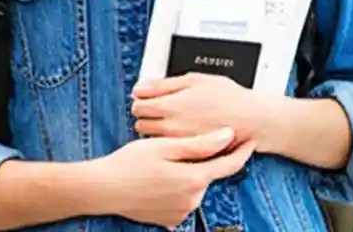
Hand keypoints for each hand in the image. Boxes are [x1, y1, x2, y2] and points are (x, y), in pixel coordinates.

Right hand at [91, 127, 254, 228]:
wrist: (103, 189)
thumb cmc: (129, 164)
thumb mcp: (165, 146)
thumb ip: (199, 144)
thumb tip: (227, 135)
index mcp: (194, 179)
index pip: (228, 164)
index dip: (241, 150)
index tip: (249, 139)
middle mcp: (192, 199)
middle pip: (207, 174)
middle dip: (201, 160)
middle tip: (178, 146)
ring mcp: (181, 211)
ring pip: (193, 187)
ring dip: (186, 174)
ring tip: (160, 164)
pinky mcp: (169, 218)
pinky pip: (180, 200)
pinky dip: (175, 188)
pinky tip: (157, 179)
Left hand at [131, 73, 280, 147]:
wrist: (253, 120)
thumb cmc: (229, 97)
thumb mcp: (194, 79)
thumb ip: (162, 84)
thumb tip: (140, 88)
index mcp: (170, 106)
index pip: (138, 106)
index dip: (141, 100)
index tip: (148, 97)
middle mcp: (171, 127)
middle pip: (141, 124)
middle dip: (146, 115)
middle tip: (159, 109)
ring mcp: (180, 143)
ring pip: (153, 138)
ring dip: (156, 129)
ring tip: (172, 120)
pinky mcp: (189, 153)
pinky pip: (169, 148)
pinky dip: (169, 141)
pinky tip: (182, 132)